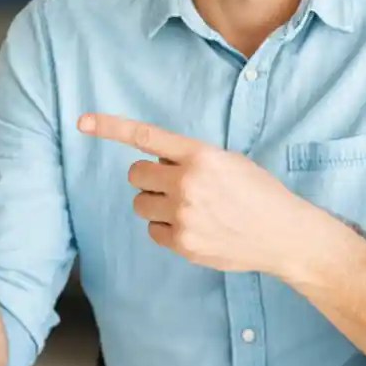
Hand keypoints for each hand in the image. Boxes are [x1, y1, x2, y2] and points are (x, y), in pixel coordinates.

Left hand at [78, 113, 318, 274]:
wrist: (283, 234)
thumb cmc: (258, 192)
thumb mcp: (228, 161)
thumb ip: (191, 158)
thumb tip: (156, 160)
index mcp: (200, 156)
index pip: (146, 137)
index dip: (110, 127)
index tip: (82, 121)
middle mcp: (188, 183)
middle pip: (136, 175)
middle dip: (149, 177)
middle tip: (172, 183)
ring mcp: (184, 216)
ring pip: (141, 204)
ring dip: (156, 202)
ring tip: (188, 207)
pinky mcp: (184, 243)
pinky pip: (153, 231)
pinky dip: (166, 228)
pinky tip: (194, 227)